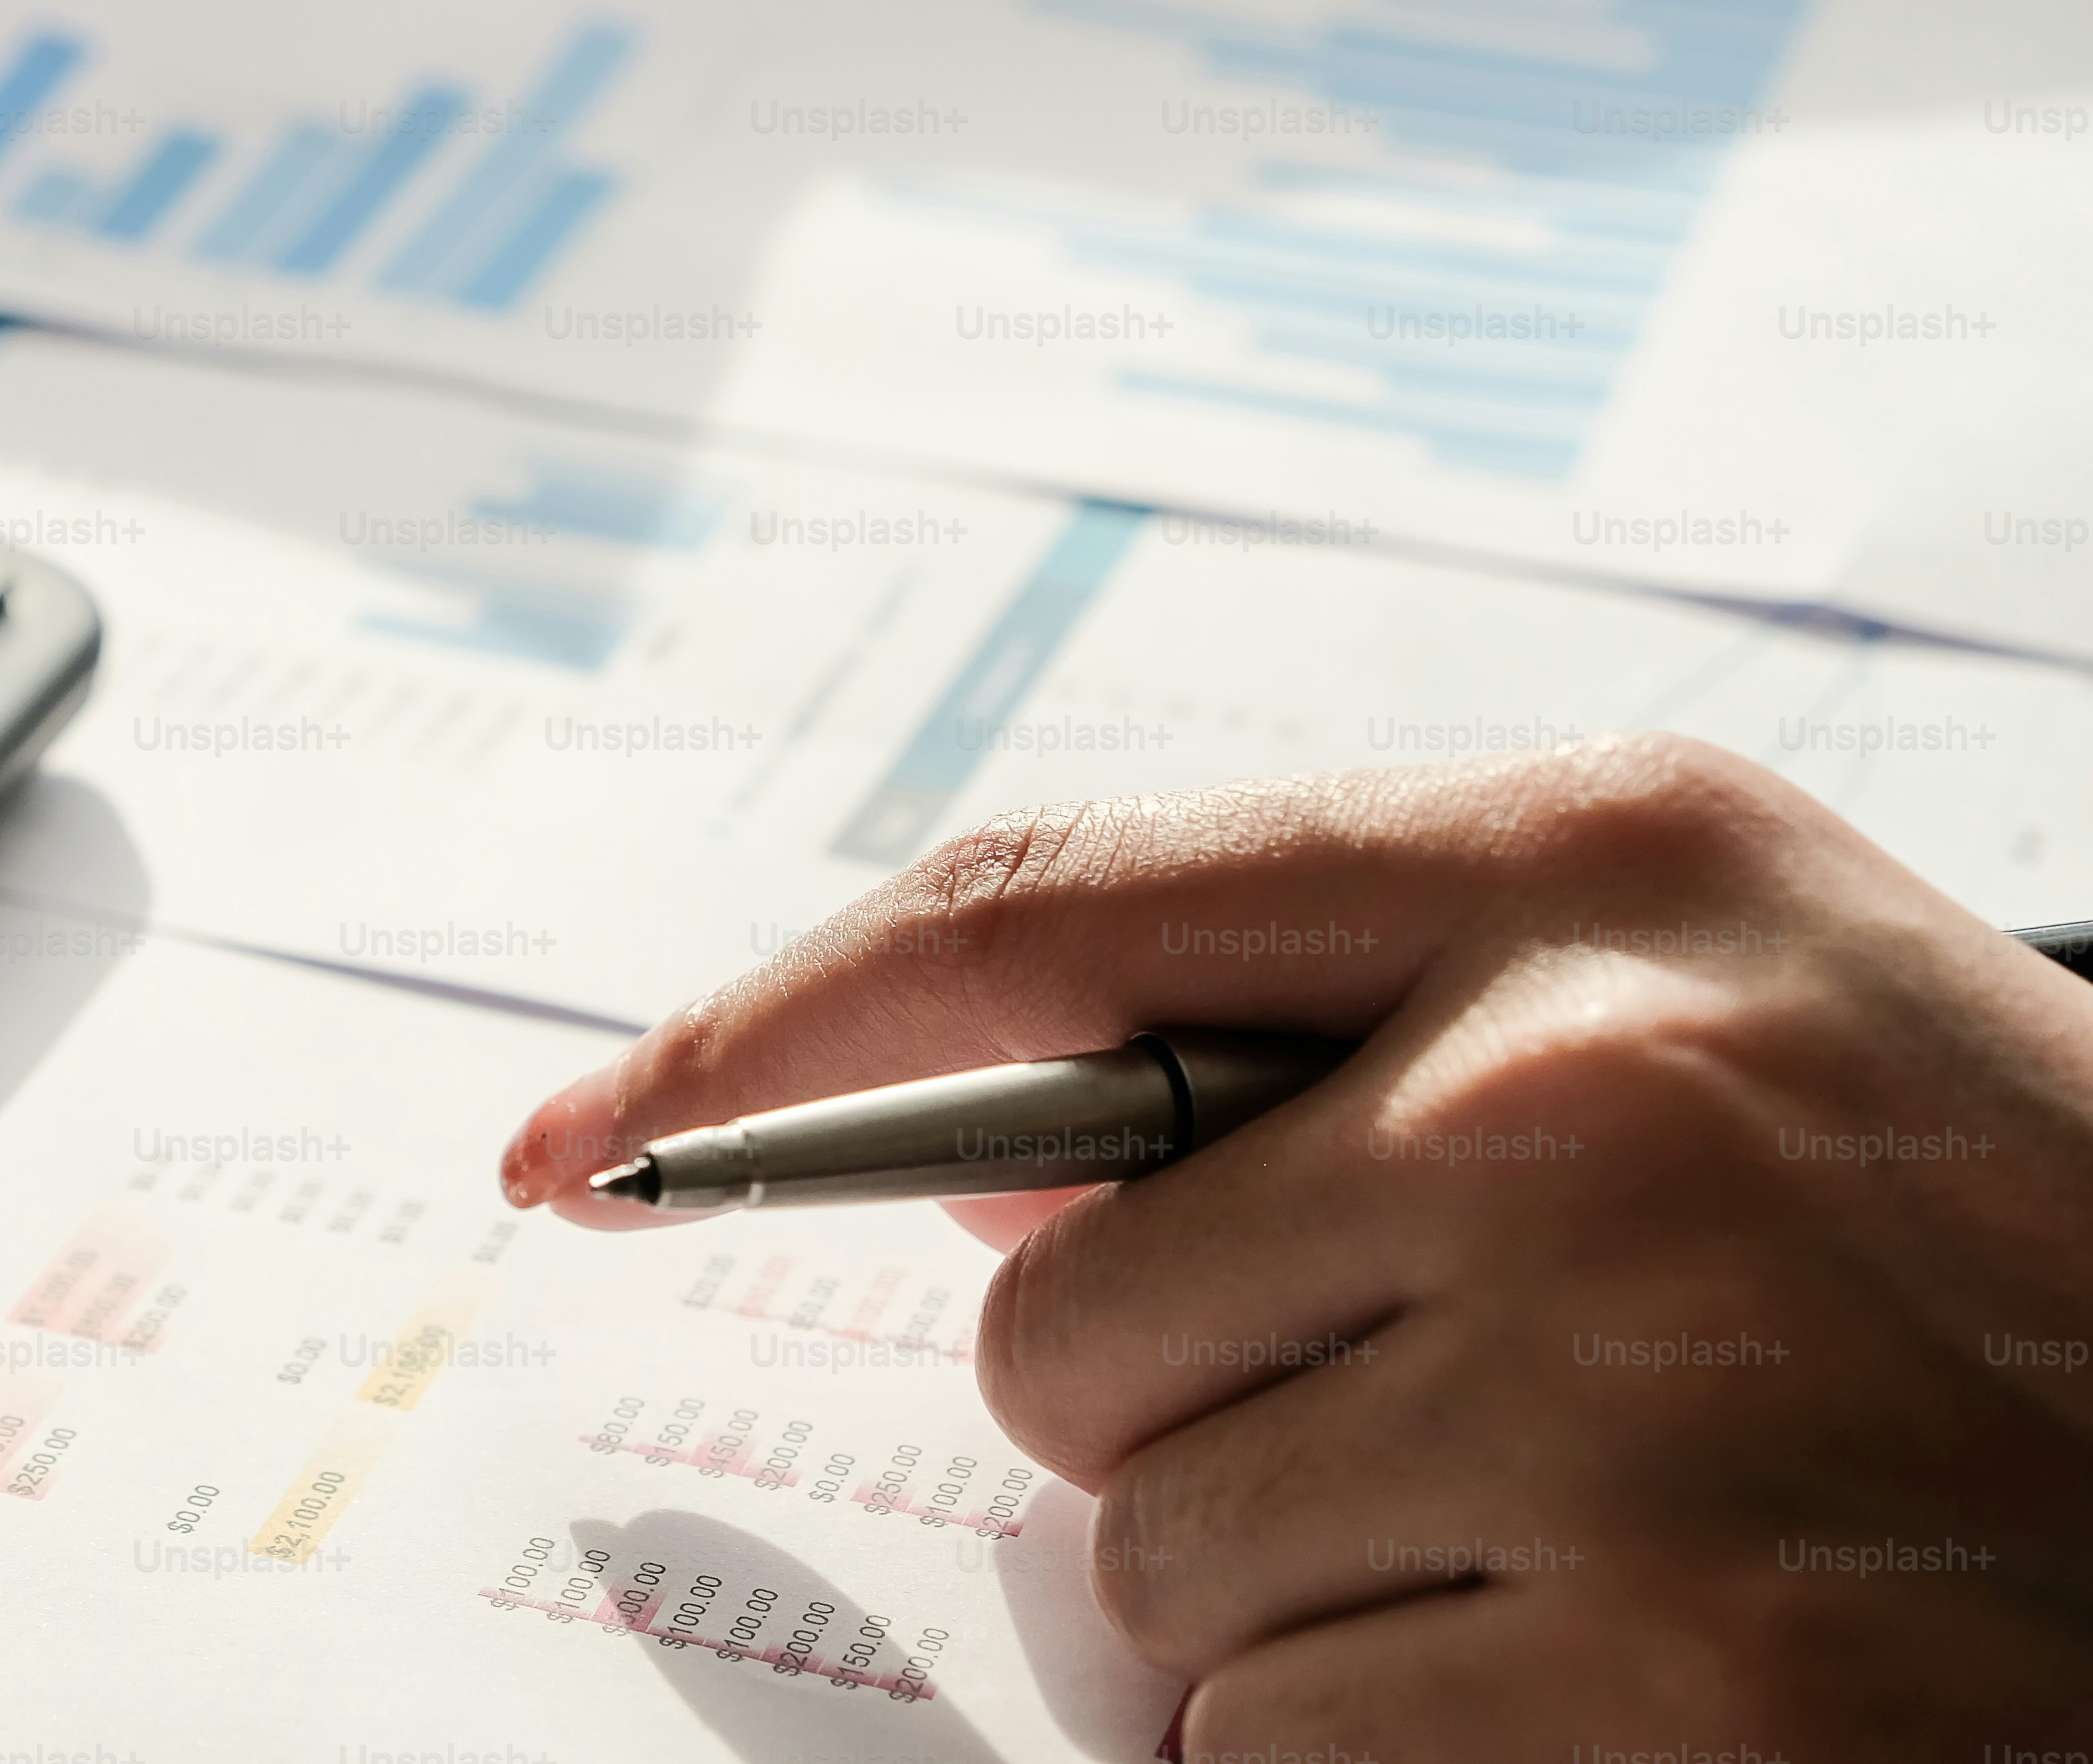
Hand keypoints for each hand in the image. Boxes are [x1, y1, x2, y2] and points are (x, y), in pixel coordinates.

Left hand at [500, 736, 2092, 1752]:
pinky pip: (1273, 1752)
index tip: (588, 1132)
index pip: (1032, 914)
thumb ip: (1309, 997)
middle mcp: (1597, 1104)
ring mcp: (1640, 1414)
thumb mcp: (1691, 981)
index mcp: (1598, 868)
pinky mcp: (1671, 1697)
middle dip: (1184, 1404)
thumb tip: (962, 1154)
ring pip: (1160, 1561)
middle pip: (1066, 1321)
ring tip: (1589, 1537)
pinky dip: (1376, 1749)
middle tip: (1460, 1406)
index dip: (763, 1028)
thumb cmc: (1968, 1217)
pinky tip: (1615, 1675)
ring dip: (1307, 1592)